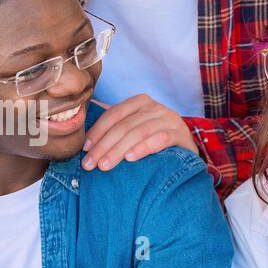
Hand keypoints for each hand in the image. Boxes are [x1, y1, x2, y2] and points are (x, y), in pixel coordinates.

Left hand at [81, 94, 197, 170]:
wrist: (186, 149)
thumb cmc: (154, 139)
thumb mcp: (134, 128)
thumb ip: (114, 125)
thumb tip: (81, 123)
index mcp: (139, 102)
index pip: (113, 114)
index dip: (97, 131)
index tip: (84, 149)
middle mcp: (155, 107)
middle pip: (124, 125)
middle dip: (104, 146)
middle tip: (89, 164)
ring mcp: (169, 119)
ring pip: (139, 132)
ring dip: (119, 150)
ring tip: (105, 166)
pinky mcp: (180, 134)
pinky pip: (160, 139)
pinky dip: (144, 148)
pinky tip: (131, 158)